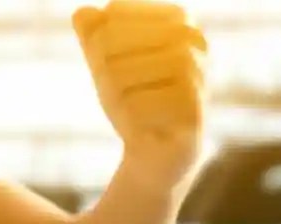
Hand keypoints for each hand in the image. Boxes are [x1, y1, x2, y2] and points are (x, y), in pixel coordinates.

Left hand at [74, 1, 207, 192]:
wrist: (160, 152)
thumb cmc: (135, 100)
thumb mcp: (107, 66)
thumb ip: (93, 36)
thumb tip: (82, 13)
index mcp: (178, 20)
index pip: (114, 12)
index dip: (98, 43)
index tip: (113, 65)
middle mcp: (193, 42)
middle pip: (111, 41)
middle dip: (104, 72)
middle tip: (120, 94)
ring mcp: (197, 76)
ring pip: (121, 74)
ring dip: (116, 97)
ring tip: (132, 110)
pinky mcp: (193, 113)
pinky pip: (137, 107)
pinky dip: (130, 120)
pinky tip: (142, 129)